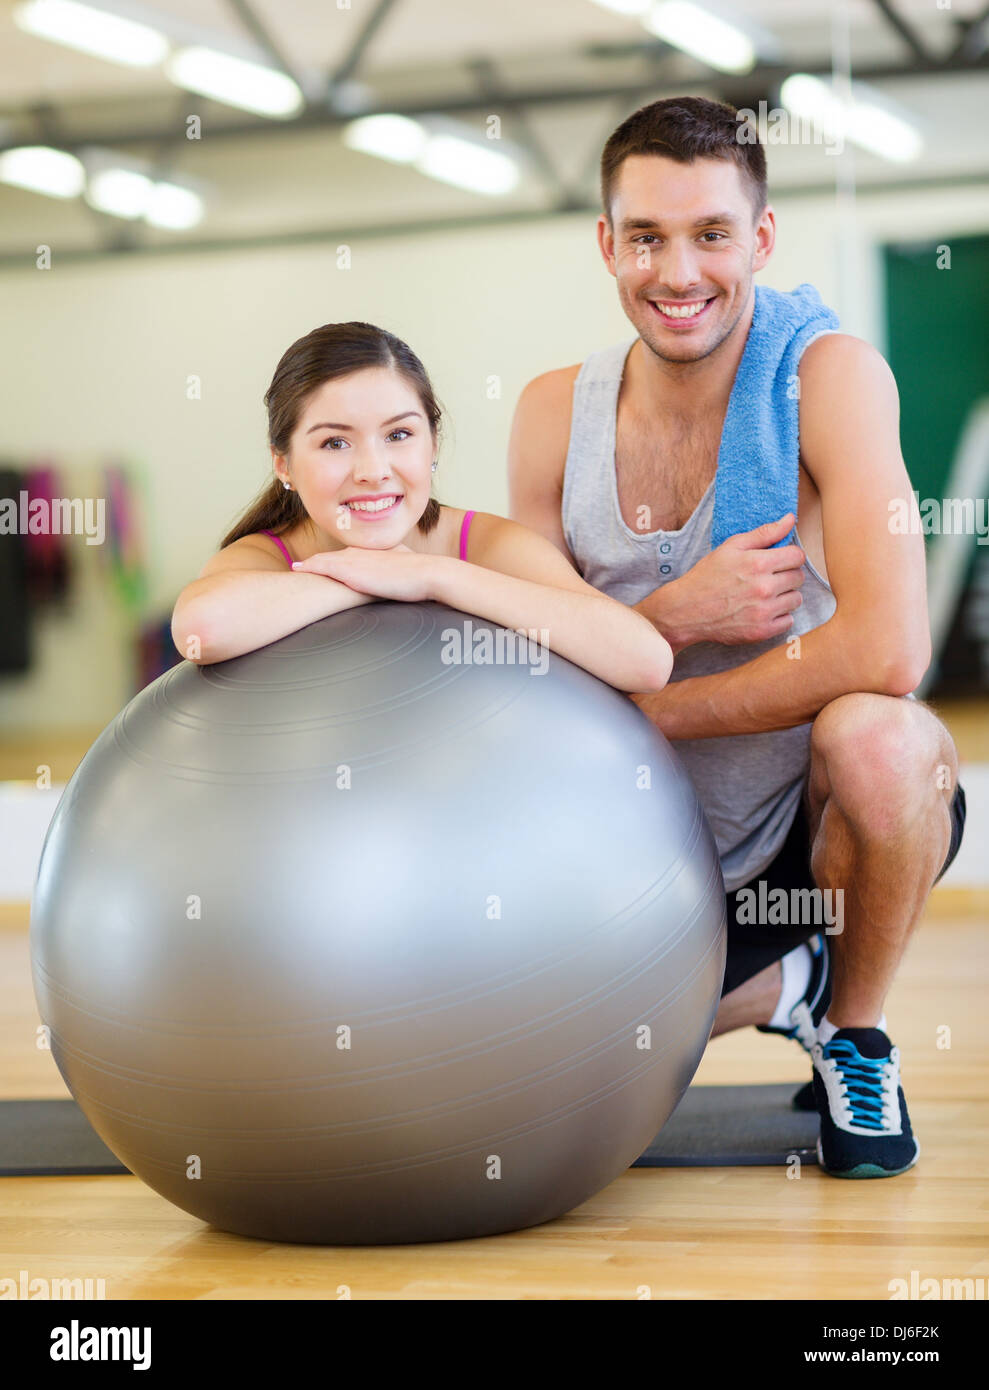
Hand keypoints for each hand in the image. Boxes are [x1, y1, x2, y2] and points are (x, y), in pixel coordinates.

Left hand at [291, 544, 435, 601]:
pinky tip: (297, 570)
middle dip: (316, 562)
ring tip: (295, 569)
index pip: (346, 555)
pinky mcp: (350, 571)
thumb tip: (400, 576)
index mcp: (372, 552)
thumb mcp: (406, 567)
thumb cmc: (422, 574)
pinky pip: (322, 567)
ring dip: (309, 565)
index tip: (320, 564)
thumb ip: (396, 568)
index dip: (332, 561)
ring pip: (323, 560)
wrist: (427, 573)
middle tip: (299, 567)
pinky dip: (309, 568)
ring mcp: (354, 559)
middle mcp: (360, 552)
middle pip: (331, 557)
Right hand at [654, 514, 805, 647]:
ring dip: (785, 596)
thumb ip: (764, 533)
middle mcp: (764, 588)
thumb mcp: (731, 547)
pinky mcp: (762, 631)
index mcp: (757, 563)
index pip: (798, 556)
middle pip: (798, 577)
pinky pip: (788, 621)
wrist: (687, 610)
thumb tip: (791, 519)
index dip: (790, 556)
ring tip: (765, 595)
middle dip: (786, 575)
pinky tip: (762, 610)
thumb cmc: (708, 576)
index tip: (779, 560)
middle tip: (768, 578)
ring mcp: (764, 611)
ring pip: (795, 600)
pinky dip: (779, 616)